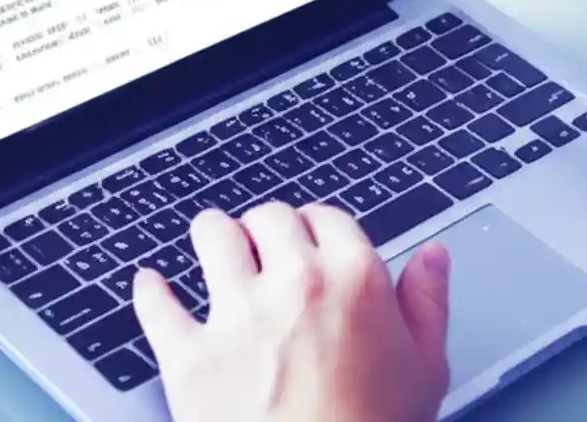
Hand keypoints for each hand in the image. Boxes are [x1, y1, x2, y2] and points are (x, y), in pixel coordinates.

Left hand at [133, 204, 451, 421]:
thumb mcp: (425, 369)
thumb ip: (428, 301)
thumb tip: (433, 256)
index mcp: (355, 280)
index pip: (326, 217)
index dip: (317, 228)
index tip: (311, 241)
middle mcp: (294, 284)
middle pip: (268, 217)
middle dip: (266, 229)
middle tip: (263, 246)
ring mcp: (237, 316)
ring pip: (211, 235)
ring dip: (212, 235)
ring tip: (212, 243)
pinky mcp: (190, 355)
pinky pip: (157, 303)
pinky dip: (152, 291)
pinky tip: (154, 285)